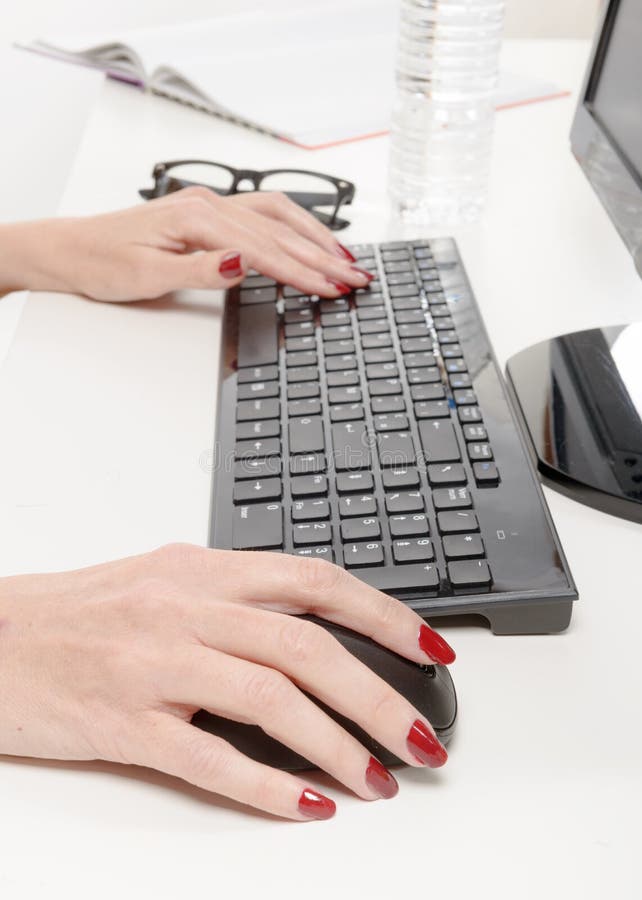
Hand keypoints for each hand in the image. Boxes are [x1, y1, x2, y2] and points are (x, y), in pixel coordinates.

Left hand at [0, 189, 372, 301]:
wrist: (75, 250)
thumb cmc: (105, 262)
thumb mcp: (147, 275)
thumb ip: (200, 269)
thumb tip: (242, 263)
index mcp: (196, 217)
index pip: (263, 249)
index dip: (303, 271)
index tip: (333, 288)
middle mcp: (209, 204)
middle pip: (279, 230)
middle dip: (323, 256)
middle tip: (357, 278)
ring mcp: (212, 205)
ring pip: (277, 216)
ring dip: (315, 237)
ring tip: (346, 259)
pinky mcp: (211, 213)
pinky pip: (263, 214)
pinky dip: (293, 227)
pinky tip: (310, 238)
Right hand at [0, 545, 454, 820]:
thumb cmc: (82, 613)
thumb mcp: (165, 581)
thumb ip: (237, 599)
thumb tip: (317, 630)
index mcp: (202, 568)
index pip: (314, 581)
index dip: (382, 614)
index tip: (428, 646)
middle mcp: (185, 607)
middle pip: (307, 646)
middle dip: (378, 695)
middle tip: (421, 736)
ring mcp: (154, 664)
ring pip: (271, 699)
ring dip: (338, 743)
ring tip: (378, 779)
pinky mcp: (123, 722)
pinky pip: (210, 758)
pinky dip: (269, 785)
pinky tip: (308, 803)